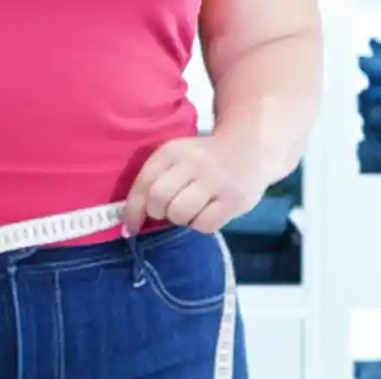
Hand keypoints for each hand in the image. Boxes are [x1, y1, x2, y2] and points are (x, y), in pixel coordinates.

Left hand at [122, 134, 269, 236]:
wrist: (251, 150)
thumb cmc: (205, 160)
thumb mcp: (178, 159)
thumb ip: (154, 182)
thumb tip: (130, 225)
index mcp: (174, 151)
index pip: (144, 183)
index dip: (133, 210)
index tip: (131, 226)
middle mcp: (194, 162)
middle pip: (159, 199)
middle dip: (159, 212)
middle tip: (169, 211)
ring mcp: (216, 180)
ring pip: (180, 214)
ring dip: (181, 219)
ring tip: (191, 209)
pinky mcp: (233, 199)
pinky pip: (204, 225)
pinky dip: (201, 224)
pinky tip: (207, 213)